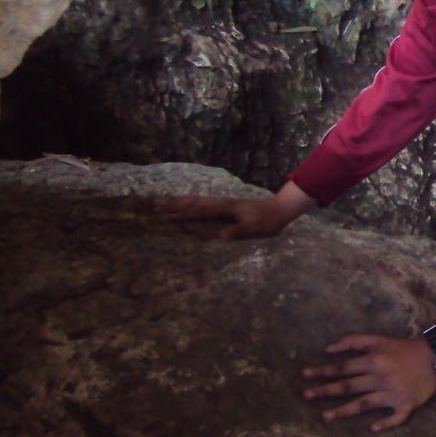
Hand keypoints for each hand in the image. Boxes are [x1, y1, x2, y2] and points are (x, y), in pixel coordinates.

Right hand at [158, 181, 315, 239]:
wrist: (279, 209)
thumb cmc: (267, 221)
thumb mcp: (254, 229)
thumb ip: (238, 231)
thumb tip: (219, 236)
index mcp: (226, 208)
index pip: (202, 210)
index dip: (186, 213)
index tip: (169, 216)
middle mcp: (222, 202)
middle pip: (195, 202)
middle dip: (176, 204)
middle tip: (157, 206)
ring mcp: (224, 203)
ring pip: (198, 200)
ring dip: (181, 201)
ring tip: (165, 203)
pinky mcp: (226, 205)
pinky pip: (204, 202)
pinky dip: (192, 201)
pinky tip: (187, 203)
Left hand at [302, 334, 435, 431]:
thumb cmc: (405, 349)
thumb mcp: (380, 339)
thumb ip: (354, 341)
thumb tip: (328, 349)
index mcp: (375, 360)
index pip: (344, 368)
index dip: (324, 371)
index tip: (305, 375)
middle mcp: (382, 377)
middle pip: (349, 386)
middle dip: (326, 391)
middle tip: (306, 395)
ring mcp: (394, 393)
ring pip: (364, 403)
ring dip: (344, 411)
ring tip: (325, 417)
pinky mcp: (407, 404)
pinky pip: (395, 417)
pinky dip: (385, 423)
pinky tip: (372, 428)